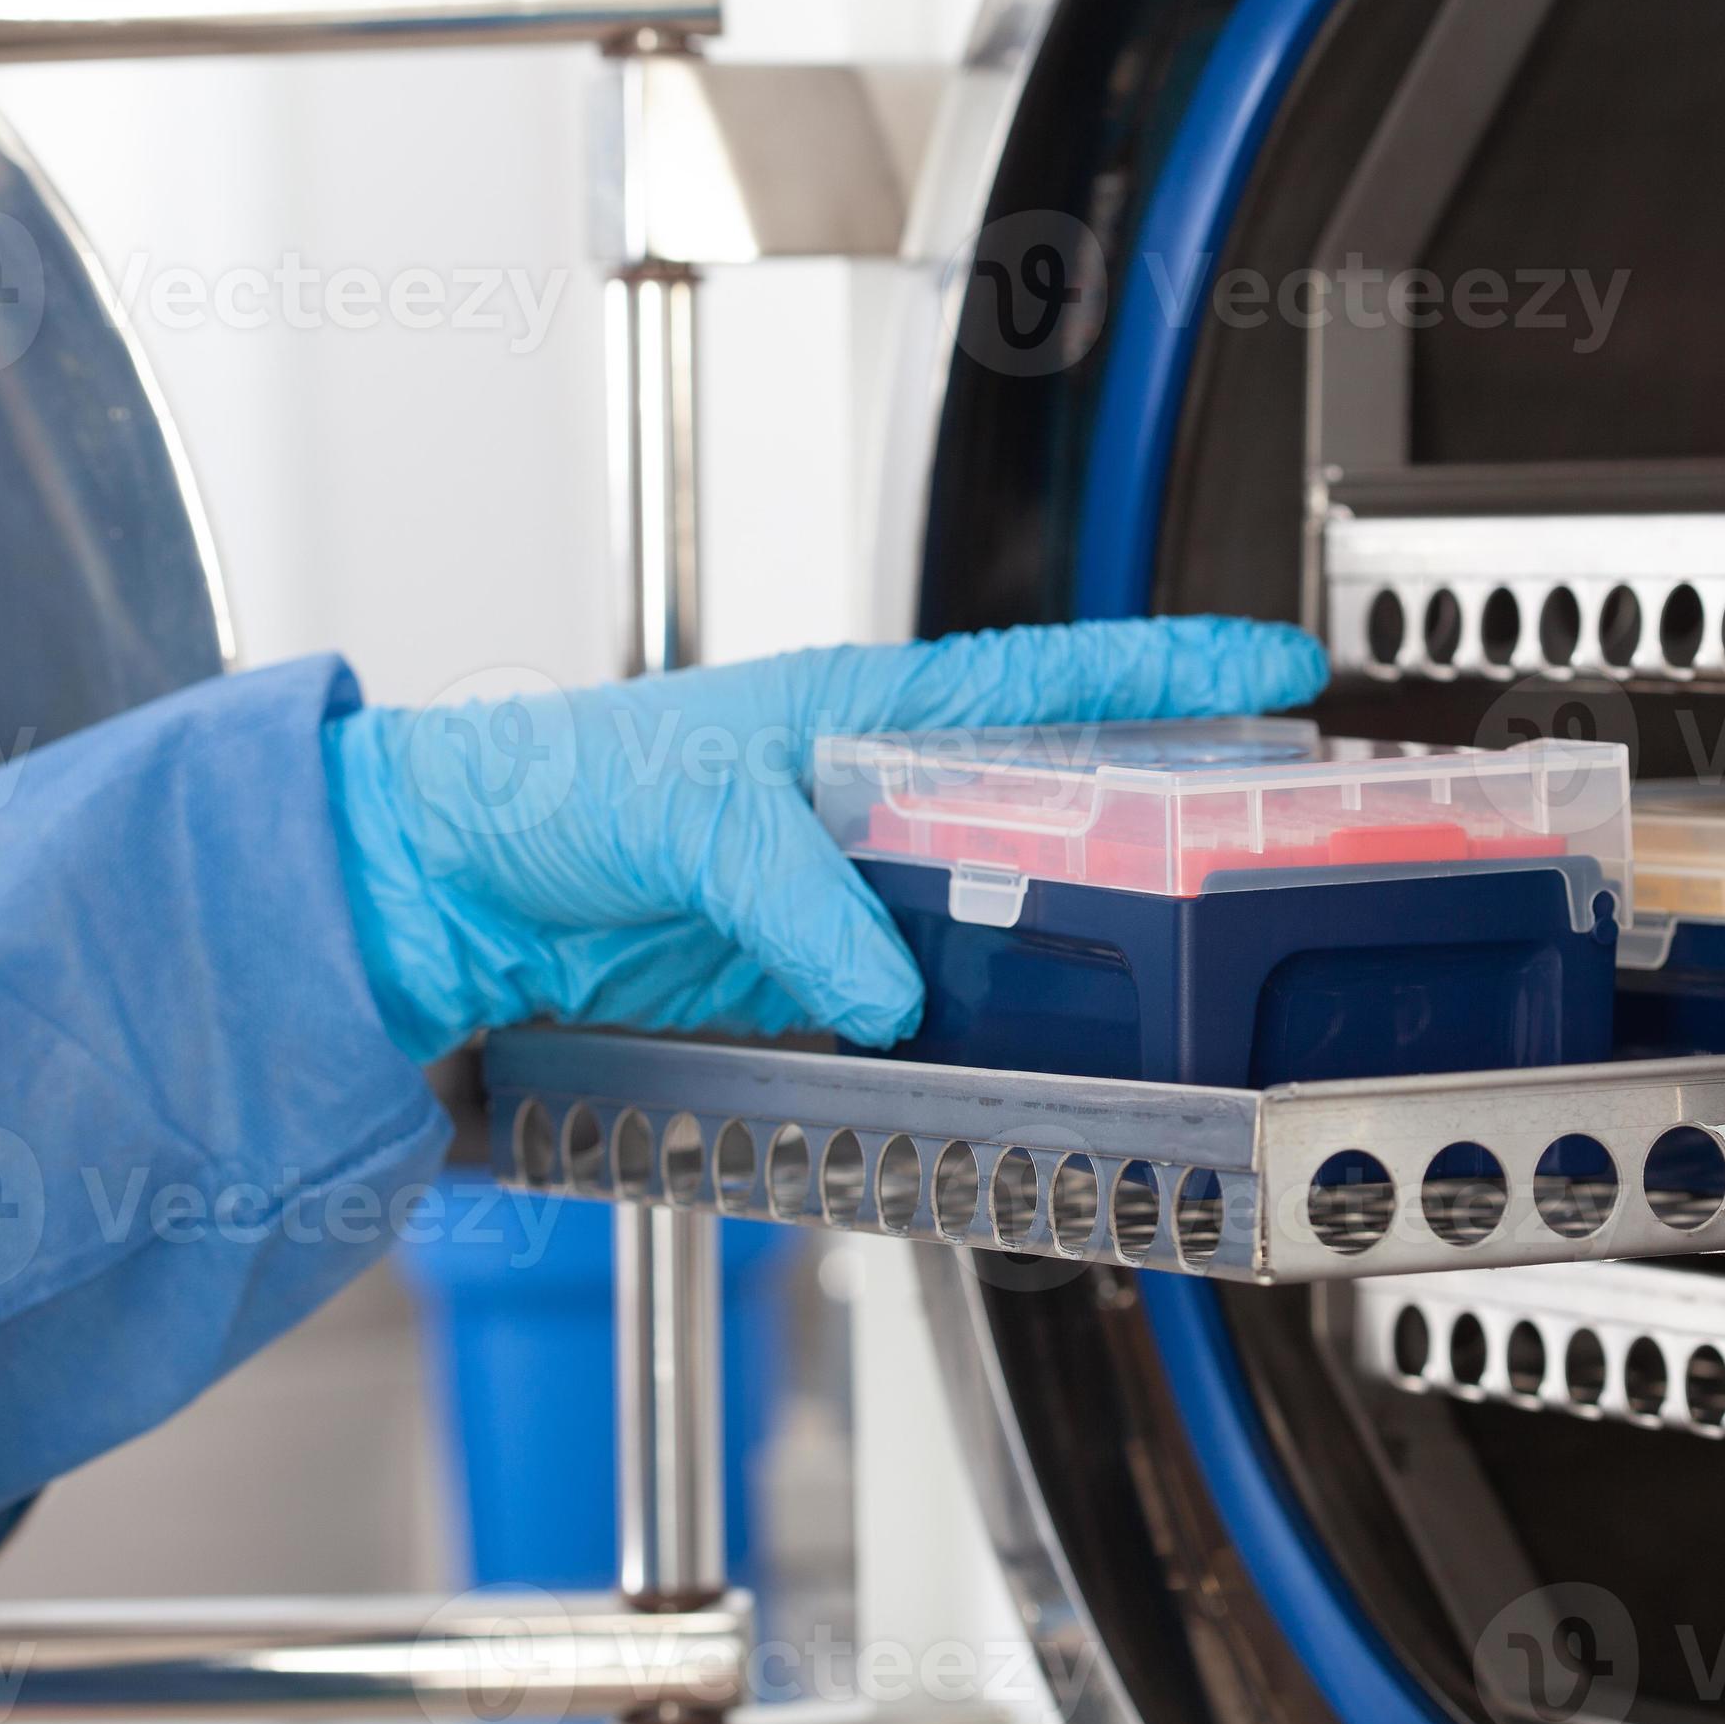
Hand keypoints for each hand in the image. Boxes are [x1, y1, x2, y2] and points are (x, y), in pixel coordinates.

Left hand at [324, 617, 1328, 1060]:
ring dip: (1082, 943)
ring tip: (1178, 973)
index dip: (1173, 672)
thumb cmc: (542, 788)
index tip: (1277, 667)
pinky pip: (936, 1003)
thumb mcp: (687, 812)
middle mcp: (875, 793)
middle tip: (1273, 835)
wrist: (447, 898)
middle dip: (1165, 811)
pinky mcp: (818, 979)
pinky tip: (1035, 1057)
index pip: (1053, 679)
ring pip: (1010, 912)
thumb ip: (796, 897)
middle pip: (1058, 799)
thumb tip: (888, 987)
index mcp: (866, 707)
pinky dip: (986, 1029)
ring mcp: (855, 891)